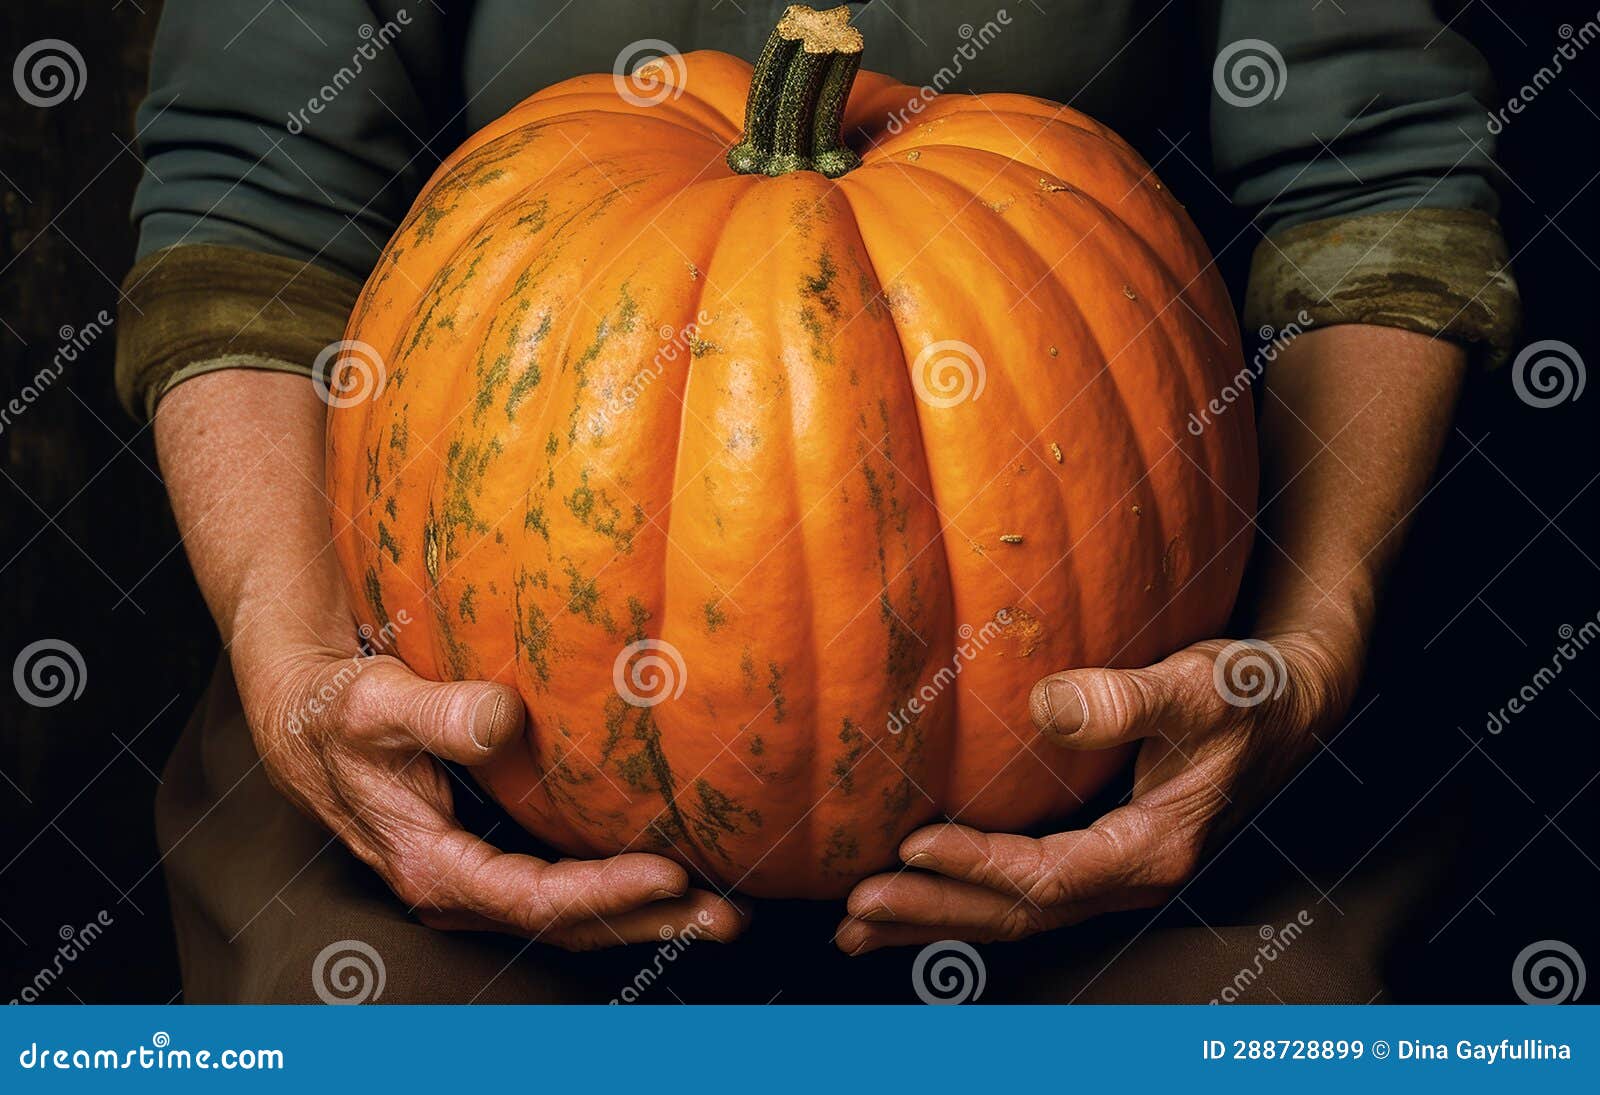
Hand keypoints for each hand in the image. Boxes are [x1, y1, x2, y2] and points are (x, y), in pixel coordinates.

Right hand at [154, 371, 744, 951]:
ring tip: (720, 910)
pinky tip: (670, 873)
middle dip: (649, 922)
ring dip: (646, 916)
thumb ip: (439, 713)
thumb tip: (507, 717)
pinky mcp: (493, 856)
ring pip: (572, 915)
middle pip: (568, 925)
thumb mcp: (375, 704)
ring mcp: (479, 878)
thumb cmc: (338, 710)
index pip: (535, 897)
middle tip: (728, 916)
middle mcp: (461, 888)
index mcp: (433, 866)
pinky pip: (565, 886)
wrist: (306, 719)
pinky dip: (620, 889)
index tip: (670, 871)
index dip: (605, 892)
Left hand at [836, 323, 1465, 953]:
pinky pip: (1019, 894)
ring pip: (1013, 916)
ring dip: (934, 925)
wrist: (1285, 705)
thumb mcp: (1199, 687)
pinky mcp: (1096, 855)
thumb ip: (1127, 699)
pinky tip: (912, 895)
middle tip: (853, 911)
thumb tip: (1047, 703)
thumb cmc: (1244, 692)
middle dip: (934, 915)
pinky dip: (959, 902)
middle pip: (1017, 915)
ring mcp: (1112, 874)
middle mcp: (1128, 877)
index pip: (1048, 877)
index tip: (910, 849)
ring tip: (855, 933)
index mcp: (1153, 850)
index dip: (977, 868)